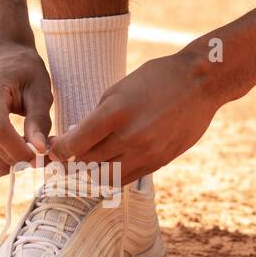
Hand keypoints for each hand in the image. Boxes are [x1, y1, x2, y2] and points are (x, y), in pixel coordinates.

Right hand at [0, 42, 53, 175]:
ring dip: (16, 162)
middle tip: (44, 149)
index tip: (42, 153)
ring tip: (32, 146)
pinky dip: (6, 161)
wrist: (0, 58)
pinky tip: (19, 145)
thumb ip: (39, 120)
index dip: (21, 148)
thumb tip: (40, 150)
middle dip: (23, 158)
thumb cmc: (24, 71)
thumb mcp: (39, 89)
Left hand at [50, 49, 222, 183]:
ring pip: (106, 176)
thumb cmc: (157, 78)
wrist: (201, 82)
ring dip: (92, 171)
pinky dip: (113, 175)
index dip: (59, 150)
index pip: (75, 143)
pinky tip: (110, 165)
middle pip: (88, 161)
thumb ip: (98, 116)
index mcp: (115, 113)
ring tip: (88, 162)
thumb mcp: (119, 89)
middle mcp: (130, 137)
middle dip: (73, 159)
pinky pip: (128, 178)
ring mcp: (147, 152)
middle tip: (66, 156)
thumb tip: (79, 137)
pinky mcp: (159, 162)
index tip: (53, 149)